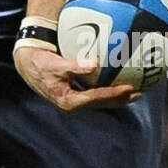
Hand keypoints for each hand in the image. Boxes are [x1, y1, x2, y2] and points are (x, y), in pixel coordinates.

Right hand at [14, 45, 137, 110]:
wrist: (28, 65)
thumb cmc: (41, 63)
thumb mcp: (56, 64)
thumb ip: (74, 65)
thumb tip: (94, 64)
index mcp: (69, 101)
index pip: (96, 98)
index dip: (113, 94)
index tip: (129, 88)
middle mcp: (73, 104)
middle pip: (102, 103)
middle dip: (120, 99)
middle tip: (139, 92)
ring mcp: (75, 101)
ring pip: (101, 101)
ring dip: (118, 97)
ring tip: (135, 92)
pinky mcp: (76, 95)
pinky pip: (96, 93)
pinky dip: (109, 90)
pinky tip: (120, 83)